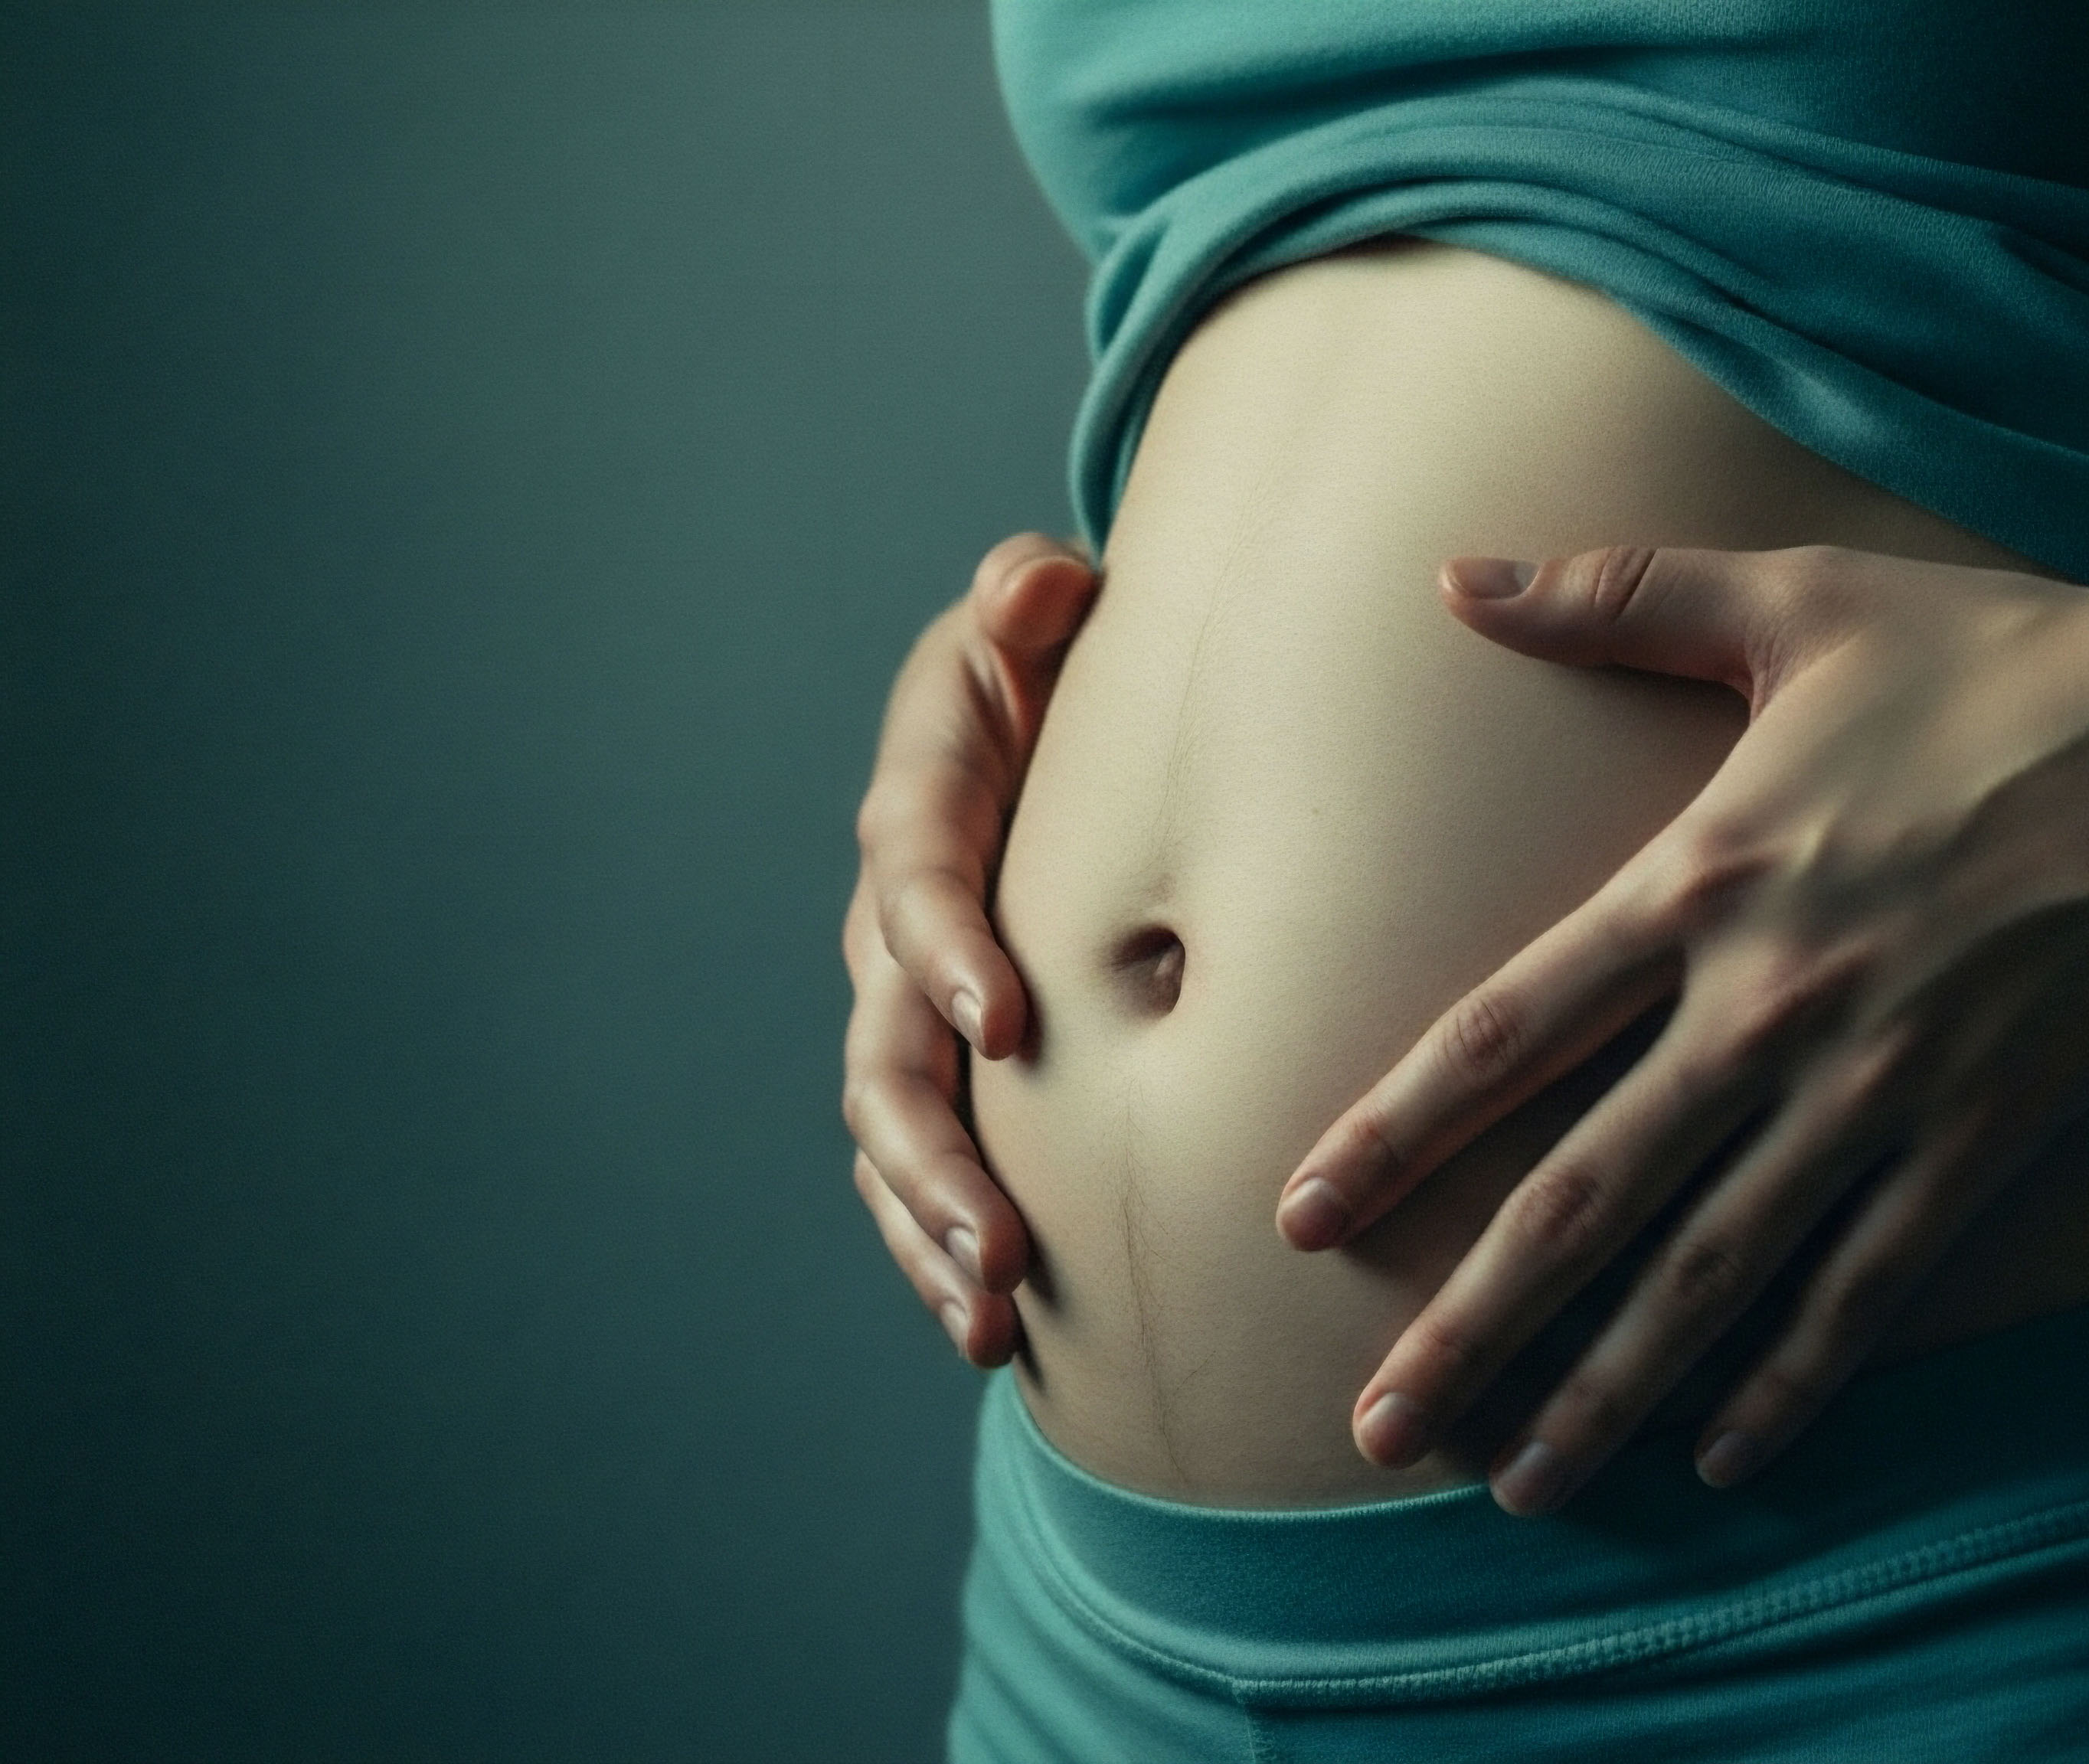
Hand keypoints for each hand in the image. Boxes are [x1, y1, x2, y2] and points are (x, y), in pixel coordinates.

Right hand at [844, 533, 1097, 1366]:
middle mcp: (892, 922)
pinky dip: (941, 1250)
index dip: (946, 948)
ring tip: (991, 1320)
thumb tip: (1037, 585)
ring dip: (934, 1231)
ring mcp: (902, 1006)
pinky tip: (992, 1335)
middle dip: (934, 1154)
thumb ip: (1033, 599)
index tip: (1004, 1022)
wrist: (1041, 712)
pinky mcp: (936, 1064)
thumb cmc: (1061, 660)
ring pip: (893, 1136)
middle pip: (885, 1051)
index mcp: (920, 805)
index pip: (916, 880)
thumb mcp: (1043, 612)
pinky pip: (916, 1170)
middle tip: (999, 1243)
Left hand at [1277, 543, 2088, 1513]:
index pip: (1501, 1034)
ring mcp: (1876, 1088)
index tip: (1296, 1219)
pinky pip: (1863, 1289)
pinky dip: (1790, 1382)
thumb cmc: (2004, 660)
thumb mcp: (1798, 597)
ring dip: (1605, 1391)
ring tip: (1519, 1487)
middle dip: (1469, 1326)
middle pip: (1580, 1198)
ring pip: (1708, 1276)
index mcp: (1700, 878)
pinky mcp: (1981, 1140)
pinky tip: (1723, 1455)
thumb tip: (1453, 569)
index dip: (1390, 1135)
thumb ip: (1616, 593)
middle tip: (1379, 1430)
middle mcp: (1766, 1006)